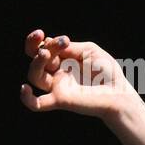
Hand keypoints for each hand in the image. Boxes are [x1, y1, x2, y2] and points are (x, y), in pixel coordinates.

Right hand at [20, 29, 139, 119]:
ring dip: (37, 62)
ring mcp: (58, 86)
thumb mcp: (90, 50)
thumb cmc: (107, 72)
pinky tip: (24, 89)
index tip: (64, 40)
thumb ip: (70, 47)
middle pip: (35, 59)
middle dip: (34, 46)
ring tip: (46, 54)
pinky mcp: (60, 100)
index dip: (46, 41)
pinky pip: (36, 104)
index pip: (44, 47)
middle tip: (44, 40)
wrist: (119, 92)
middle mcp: (57, 73)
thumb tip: (49, 44)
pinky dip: (26, 99)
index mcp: (63, 59)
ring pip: (35, 75)